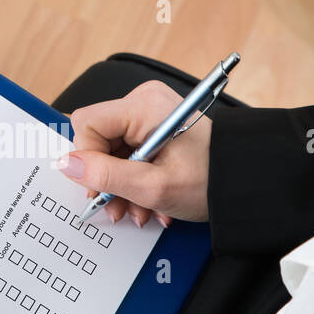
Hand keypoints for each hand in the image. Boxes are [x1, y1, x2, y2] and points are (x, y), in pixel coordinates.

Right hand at [55, 80, 211, 225]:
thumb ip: (105, 176)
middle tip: (120, 209)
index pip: (86, 124)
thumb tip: (67, 165)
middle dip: (107, 180)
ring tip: (141, 211)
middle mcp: (144, 101)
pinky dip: (136, 180)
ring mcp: (149, 113)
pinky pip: (128, 152)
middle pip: (98, 140)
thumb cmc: (212, 180)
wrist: (246, 181)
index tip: (102, 190)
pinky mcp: (154, 126)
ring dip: (123, 186)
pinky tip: (150, 201)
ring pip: (112, 151)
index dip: (88, 160)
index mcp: (143, 106)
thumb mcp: (153, 187)